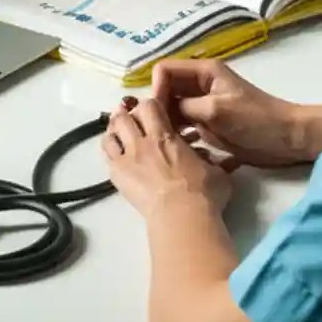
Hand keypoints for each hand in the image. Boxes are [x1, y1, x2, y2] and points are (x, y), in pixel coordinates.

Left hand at [101, 97, 233, 220]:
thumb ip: (207, 159)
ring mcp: (127, 158)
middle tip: (136, 121)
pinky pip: (106, 153)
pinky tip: (116, 153)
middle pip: (125, 116)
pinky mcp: (117, 175)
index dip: (150, 105)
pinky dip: (109, 148)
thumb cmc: (203, 192)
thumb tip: (206, 157)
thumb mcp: (215, 170)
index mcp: (166, 136)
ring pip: (111, 132)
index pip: (150, 106)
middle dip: (128, 115)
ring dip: (114, 130)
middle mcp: (143, 142)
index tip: (155, 112)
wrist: (182, 216)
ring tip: (121, 134)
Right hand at [152, 59, 308, 167]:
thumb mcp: (216, 110)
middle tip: (158, 131)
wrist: (286, 139)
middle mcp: (200, 84)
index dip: (156, 89)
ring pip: (171, 108)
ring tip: (167, 141)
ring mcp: (203, 105)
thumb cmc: (255, 120)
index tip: (158, 114)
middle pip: (165, 89)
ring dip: (166, 123)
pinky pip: (182, 124)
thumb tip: (158, 109)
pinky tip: (179, 147)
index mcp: (203, 72)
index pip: (164, 70)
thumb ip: (184, 106)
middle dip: (158, 108)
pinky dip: (177, 133)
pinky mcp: (207, 123)